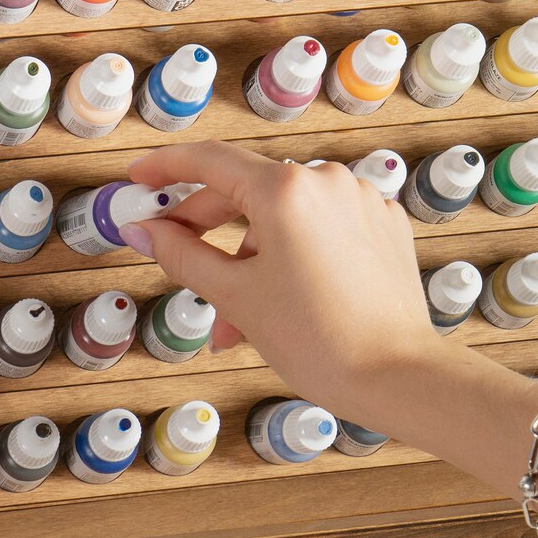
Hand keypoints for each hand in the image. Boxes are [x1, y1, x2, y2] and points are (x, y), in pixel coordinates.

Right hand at [119, 141, 448, 423]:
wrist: (398, 376)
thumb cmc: (319, 340)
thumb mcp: (235, 296)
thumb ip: (181, 254)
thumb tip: (141, 229)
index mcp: (286, 189)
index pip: (209, 160)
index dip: (166, 167)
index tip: (139, 177)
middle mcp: (327, 180)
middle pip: (247, 190)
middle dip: (207, 229)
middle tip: (175, 255)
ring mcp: (361, 200)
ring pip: (284, 217)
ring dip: (252, 258)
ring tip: (236, 320)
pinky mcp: (384, 225)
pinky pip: (321, 228)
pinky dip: (294, 255)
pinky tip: (284, 299)